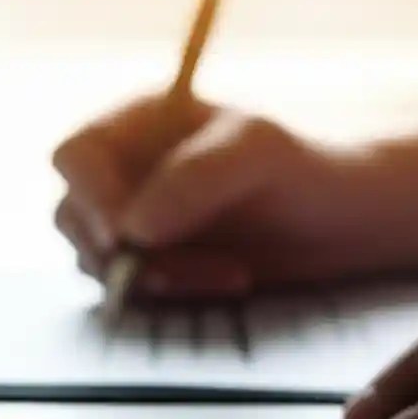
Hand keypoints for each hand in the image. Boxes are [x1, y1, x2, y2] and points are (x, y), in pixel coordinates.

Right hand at [52, 95, 395, 297]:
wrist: (343, 226)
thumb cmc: (304, 172)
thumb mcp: (258, 155)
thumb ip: (196, 176)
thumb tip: (133, 226)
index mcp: (141, 124)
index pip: (76, 155)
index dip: (90, 195)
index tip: (127, 234)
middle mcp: (127, 171)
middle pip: (74, 214)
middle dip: (121, 249)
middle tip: (173, 267)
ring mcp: (136, 221)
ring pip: (96, 259)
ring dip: (154, 276)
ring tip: (225, 271)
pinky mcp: (152, 265)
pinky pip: (129, 290)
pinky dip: (171, 295)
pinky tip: (225, 279)